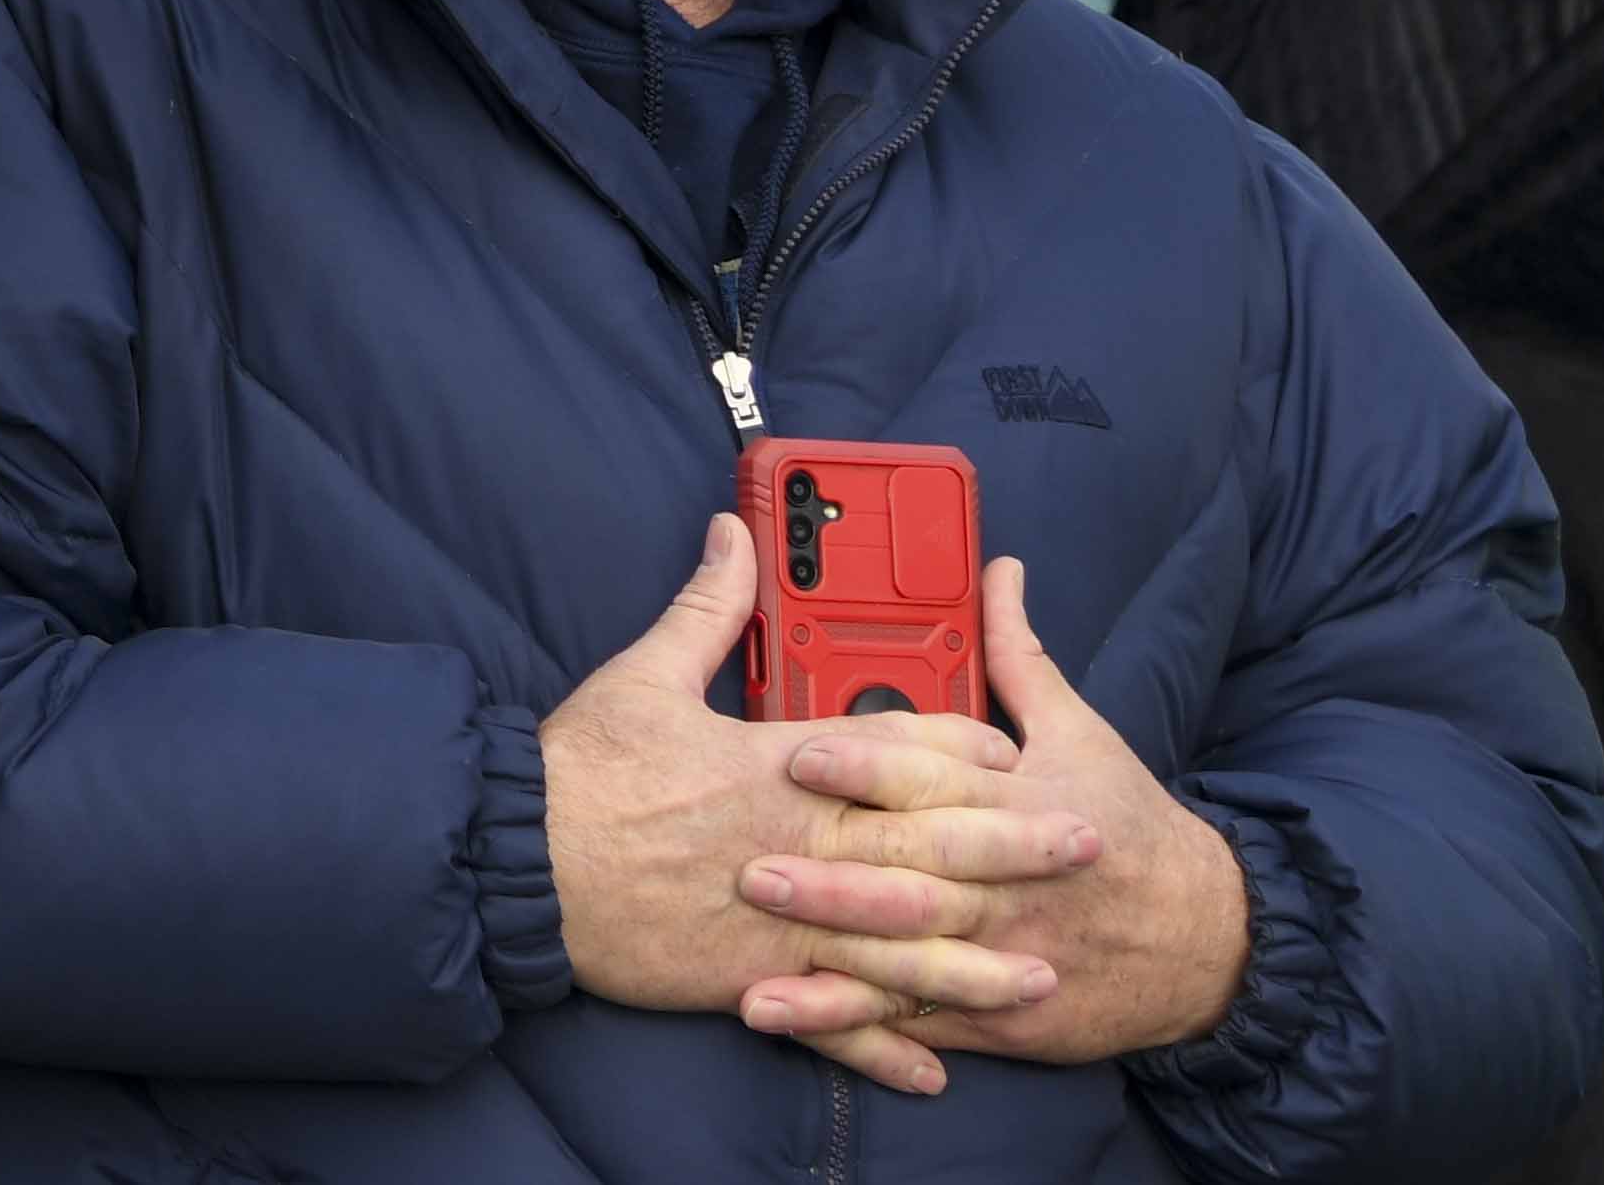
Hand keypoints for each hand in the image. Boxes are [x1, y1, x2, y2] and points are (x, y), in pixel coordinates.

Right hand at [544, 518, 1030, 1023]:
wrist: (519, 862)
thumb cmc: (579, 771)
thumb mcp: (642, 675)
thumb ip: (706, 609)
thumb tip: (735, 535)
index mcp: (775, 766)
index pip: (888, 752)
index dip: (956, 748)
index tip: (1013, 750)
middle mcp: (795, 843)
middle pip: (922, 845)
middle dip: (1010, 848)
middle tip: (1084, 848)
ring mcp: (779, 918)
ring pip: (898, 944)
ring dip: (974, 963)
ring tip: (1040, 976)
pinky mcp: (749, 976)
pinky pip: (831, 1018)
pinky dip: (882, 1044)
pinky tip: (935, 1067)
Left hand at [740, 560, 1249, 1081]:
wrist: (1211, 945)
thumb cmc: (1133, 828)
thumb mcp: (1081, 734)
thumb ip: (1018, 656)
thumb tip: (995, 571)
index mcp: (1019, 804)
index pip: (934, 778)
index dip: (866, 767)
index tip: (798, 753)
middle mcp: (1005, 881)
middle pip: (910, 875)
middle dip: (830, 875)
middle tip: (746, 866)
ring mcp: (1001, 954)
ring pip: (906, 958)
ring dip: (828, 960)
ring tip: (750, 965)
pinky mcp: (999, 1016)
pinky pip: (916, 1020)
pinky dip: (852, 1026)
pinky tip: (786, 1017)